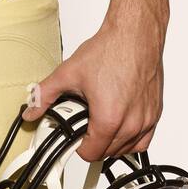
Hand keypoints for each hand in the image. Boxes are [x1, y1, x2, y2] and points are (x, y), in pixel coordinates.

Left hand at [22, 14, 164, 160]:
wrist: (135, 34)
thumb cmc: (110, 50)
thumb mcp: (68, 73)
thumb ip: (45, 95)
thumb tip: (31, 111)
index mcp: (109, 118)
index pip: (91, 154)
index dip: (78, 147)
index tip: (74, 136)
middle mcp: (131, 123)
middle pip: (107, 153)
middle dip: (93, 142)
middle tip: (85, 123)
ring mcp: (146, 119)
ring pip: (127, 149)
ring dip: (112, 143)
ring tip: (100, 122)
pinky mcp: (156, 113)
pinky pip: (144, 140)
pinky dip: (131, 139)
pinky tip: (120, 125)